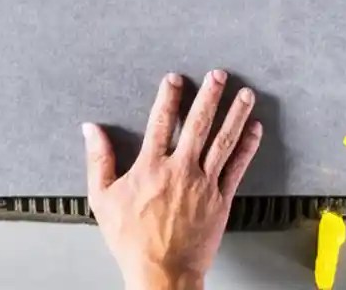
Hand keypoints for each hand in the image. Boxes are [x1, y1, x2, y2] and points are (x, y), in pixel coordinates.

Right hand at [83, 70, 261, 289]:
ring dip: (235, 115)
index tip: (175, 79)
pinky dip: (247, 147)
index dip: (168, 97)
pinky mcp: (221, 200)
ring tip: (245, 94)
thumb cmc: (131, 239)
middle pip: (198, 125)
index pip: (160, 122)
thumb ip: (98, 160)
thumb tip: (90, 129)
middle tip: (218, 75)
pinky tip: (255, 129)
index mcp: (151, 167)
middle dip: (209, 96)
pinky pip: (237, 168)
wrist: (162, 272)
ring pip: (223, 142)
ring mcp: (204, 184)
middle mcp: (180, 170)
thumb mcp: (102, 198)